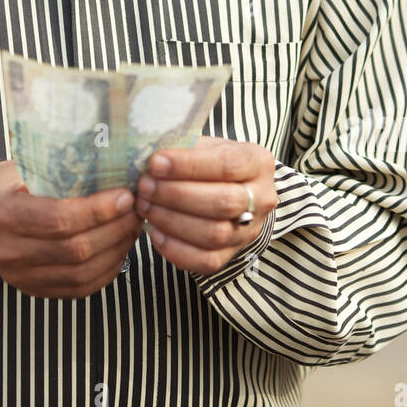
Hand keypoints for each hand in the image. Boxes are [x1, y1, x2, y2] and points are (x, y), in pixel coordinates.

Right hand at [0, 161, 143, 298]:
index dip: (99, 211)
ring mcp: (18, 277)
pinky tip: (119, 251)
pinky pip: (77, 289)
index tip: (125, 196)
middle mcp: (8, 251)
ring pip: (80, 274)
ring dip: (116, 252)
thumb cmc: (1, 186)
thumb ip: (57, 171)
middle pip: (75, 250)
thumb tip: (112, 163)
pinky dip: (105, 272)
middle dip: (115, 230)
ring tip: (132, 228)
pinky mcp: (31, 290)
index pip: (59, 220)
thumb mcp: (19, 169)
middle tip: (136, 210)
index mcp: (3, 214)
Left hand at [135, 137, 277, 273]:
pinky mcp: (232, 254)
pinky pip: (206, 261)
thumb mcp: (205, 145)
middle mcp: (261, 198)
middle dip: (176, 195)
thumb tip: (148, 156)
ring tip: (144, 205)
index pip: (227, 165)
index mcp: (258, 162)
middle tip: (144, 186)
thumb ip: (184, 148)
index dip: (188, 165)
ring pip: (214, 234)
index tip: (155, 163)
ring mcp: (250, 230)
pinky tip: (154, 232)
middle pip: (223, 202)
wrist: (230, 188)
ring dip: (171, 220)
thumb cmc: (211, 161)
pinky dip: (176, 249)